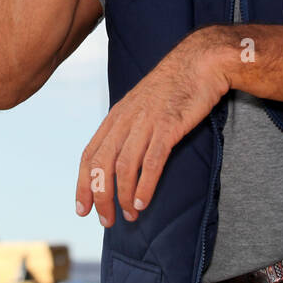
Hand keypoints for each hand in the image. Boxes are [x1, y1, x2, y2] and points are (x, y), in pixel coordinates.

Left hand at [74, 29, 228, 226]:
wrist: (201, 62)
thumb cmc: (175, 86)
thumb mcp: (143, 104)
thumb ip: (131, 127)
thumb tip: (124, 157)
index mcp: (117, 115)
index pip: (89, 154)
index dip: (82, 184)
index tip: (82, 208)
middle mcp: (125, 119)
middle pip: (101, 164)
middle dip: (99, 196)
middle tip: (107, 220)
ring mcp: (145, 122)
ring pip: (123, 166)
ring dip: (123, 196)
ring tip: (129, 215)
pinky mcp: (167, 126)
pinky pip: (150, 161)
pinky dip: (144, 185)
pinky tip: (143, 202)